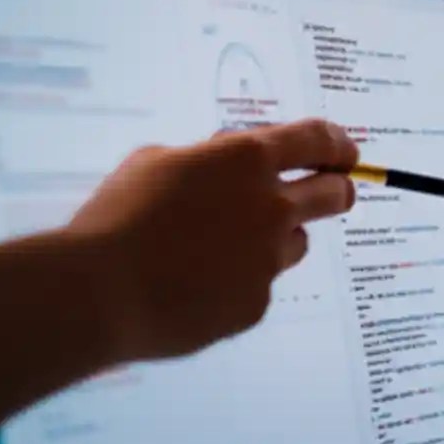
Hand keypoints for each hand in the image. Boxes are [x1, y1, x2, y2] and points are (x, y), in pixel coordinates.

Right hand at [67, 118, 357, 360]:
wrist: (97, 292)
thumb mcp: (156, 163)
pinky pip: (256, 286)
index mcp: (247, 160)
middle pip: (335, 195)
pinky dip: (235, 282)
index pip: (316, 140)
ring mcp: (268, 258)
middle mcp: (272, 207)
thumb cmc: (117, 217)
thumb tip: (227, 160)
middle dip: (338, 190)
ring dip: (273, 240)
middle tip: (331, 193)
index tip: (346, 153)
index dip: (337, 145)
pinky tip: (192, 287)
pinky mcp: (256, 302)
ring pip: (295, 243)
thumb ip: (206, 159)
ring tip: (219, 250)